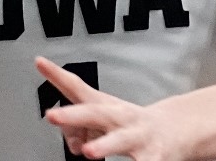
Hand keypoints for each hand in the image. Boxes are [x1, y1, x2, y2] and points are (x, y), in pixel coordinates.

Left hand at [37, 56, 195, 160]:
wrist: (175, 131)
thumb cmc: (132, 125)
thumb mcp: (105, 120)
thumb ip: (81, 129)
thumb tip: (72, 144)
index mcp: (107, 106)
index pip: (78, 87)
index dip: (58, 75)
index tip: (40, 63)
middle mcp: (121, 118)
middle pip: (96, 112)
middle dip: (74, 115)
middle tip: (53, 116)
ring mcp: (137, 137)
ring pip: (120, 140)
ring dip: (104, 145)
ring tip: (89, 152)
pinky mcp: (153, 157)